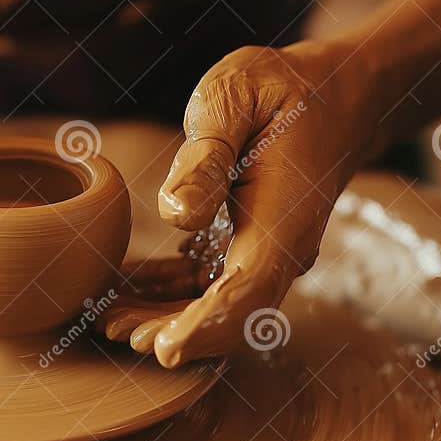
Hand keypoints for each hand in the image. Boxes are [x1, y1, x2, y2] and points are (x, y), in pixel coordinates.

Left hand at [106, 41, 376, 366]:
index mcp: (283, 216)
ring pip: (216, 303)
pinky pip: (208, 284)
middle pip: (229, 311)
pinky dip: (168, 292)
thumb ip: (206, 156)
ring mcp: (265, 252)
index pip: (247, 289)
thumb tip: (177, 215)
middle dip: (172, 330)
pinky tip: (126, 290)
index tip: (164, 350)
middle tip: (113, 331)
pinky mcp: (247, 247)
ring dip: (165, 317)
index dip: (205, 325)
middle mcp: (280, 247)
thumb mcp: (236, 96)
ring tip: (108, 319)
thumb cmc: (279, 89)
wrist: (332, 95)